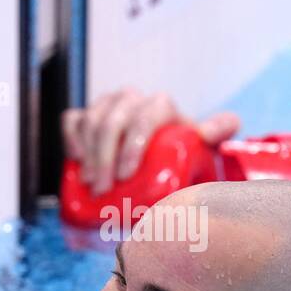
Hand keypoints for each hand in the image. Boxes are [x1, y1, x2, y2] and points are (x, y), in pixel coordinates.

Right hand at [61, 88, 238, 193]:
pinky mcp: (88, 115)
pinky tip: (76, 160)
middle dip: (104, 157)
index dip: (131, 145)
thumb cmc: (186, 157)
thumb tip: (208, 132)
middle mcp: (133, 100)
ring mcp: (108, 106)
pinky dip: (71, 138)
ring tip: (92, 184)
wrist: (165, 162)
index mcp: (160, 106)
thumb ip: (219, 132)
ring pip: (90, 120)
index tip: (126, 176)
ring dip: (88, 153)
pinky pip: (72, 119)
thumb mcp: (206, 147)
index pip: (144, 118)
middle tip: (104, 190)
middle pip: (112, 122)